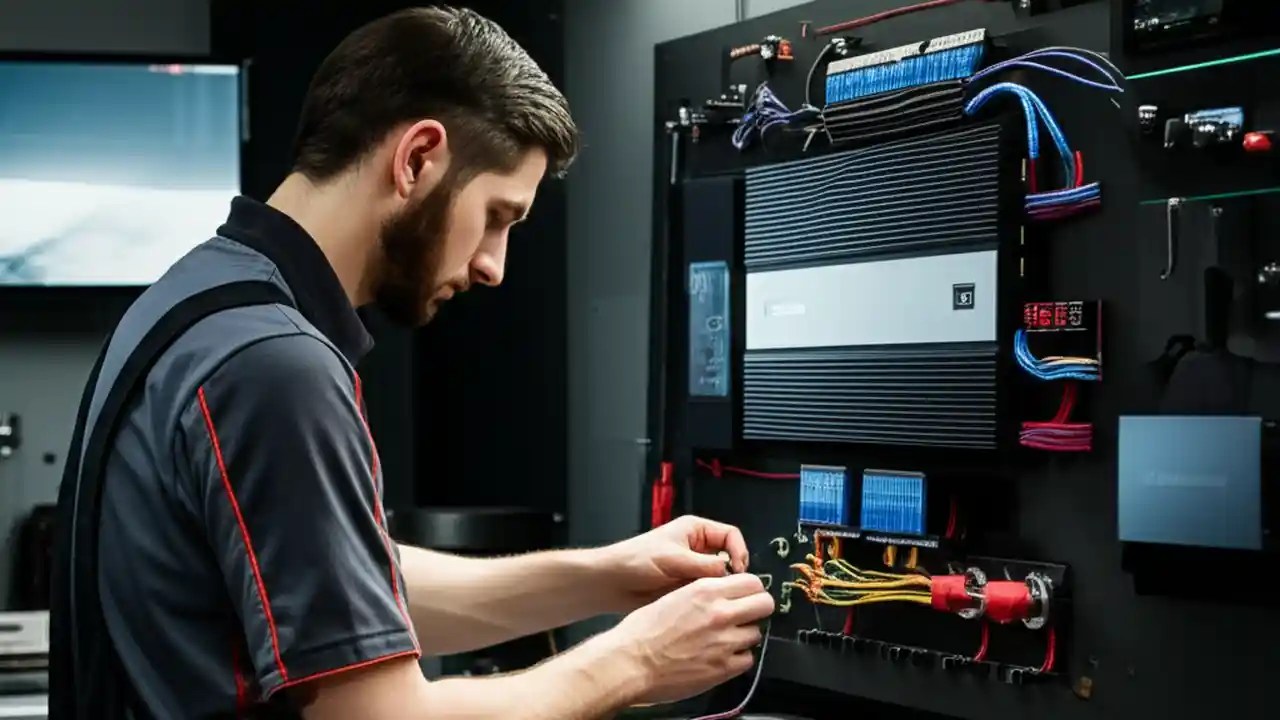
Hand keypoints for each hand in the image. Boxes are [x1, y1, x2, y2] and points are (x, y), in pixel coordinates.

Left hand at [600, 515, 750, 610]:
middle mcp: (698, 547)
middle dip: (732, 573)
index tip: (739, 571)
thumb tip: (732, 573)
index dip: (739, 551)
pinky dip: (709, 598)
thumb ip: (705, 565)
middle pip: (728, 557)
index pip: (731, 535)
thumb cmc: (638, 561)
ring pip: (719, 577)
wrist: (612, 582)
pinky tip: (709, 608)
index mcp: (696, 530)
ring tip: (721, 602)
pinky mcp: (686, 587)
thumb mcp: (674, 559)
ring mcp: (693, 568)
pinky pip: (706, 591)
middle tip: (733, 591)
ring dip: (720, 588)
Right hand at [607, 573, 774, 705]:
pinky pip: (747, 659)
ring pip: (757, 633)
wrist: (631, 662)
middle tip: (746, 616)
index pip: (752, 582)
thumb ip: (703, 594)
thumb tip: (721, 594)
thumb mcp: (674, 596)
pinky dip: (738, 658)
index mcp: (706, 591)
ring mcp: (725, 642)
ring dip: (744, 635)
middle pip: (765, 604)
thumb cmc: (642, 630)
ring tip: (725, 640)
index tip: (746, 596)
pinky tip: (721, 657)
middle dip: (757, 609)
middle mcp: (720, 613)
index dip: (751, 589)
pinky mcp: (723, 668)